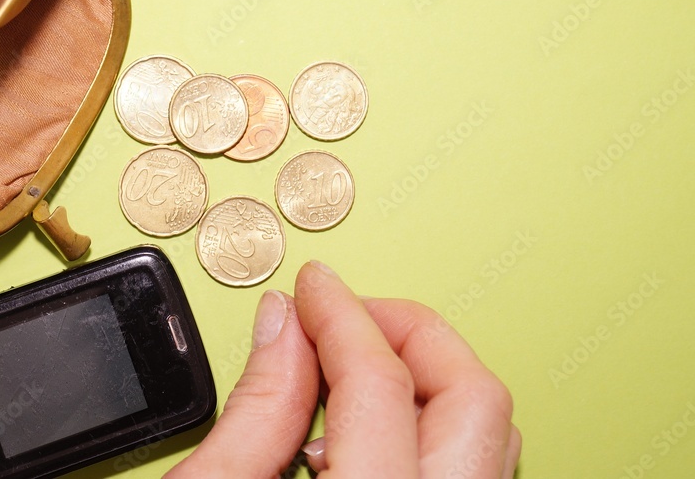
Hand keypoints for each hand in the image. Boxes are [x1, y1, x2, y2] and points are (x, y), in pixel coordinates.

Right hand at [167, 261, 520, 477]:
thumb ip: (254, 409)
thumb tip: (281, 324)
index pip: (378, 384)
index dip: (339, 316)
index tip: (312, 286)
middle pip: (471, 396)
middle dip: (405, 331)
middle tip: (344, 313)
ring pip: (492, 429)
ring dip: (425, 375)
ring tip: (355, 361)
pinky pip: (479, 463)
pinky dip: (432, 423)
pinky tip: (371, 427)